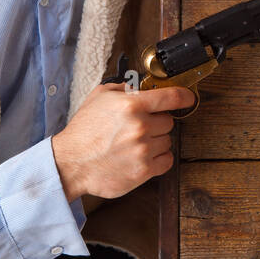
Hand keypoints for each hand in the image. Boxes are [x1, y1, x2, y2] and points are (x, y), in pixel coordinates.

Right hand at [50, 82, 195, 199]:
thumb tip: (139, 88)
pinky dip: (159, 159)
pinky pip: (166, 160)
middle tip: (138, 129)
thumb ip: (123, 88)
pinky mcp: (144, 170)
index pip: (171, 97)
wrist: (71, 163)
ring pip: (167, 141)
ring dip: (156, 142)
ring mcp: (143, 150)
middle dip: (156, 123)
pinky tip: (143, 156)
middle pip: (168, 121)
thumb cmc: (83, 131)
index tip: (188, 98)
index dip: (184, 96)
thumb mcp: (98, 97)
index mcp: (131, 105)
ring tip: (134, 144)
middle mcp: (140, 126)